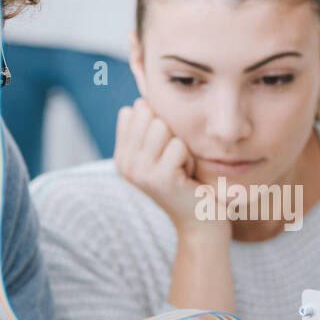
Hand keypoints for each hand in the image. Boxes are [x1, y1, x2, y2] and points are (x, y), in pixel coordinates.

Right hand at [114, 99, 224, 238]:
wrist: (198, 216)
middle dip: (170, 131)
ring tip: (180, 165)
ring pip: (162, 127)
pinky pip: (178, 145)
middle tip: (174, 158)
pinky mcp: (158, 178)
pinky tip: (186, 176)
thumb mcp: (161, 148)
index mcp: (121, 155)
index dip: (157, 123)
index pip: (133, 111)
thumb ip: (147, 125)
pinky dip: (189, 158)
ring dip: (180, 144)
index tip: (163, 149)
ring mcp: (139, 172)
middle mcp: (125, 164)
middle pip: (148, 115)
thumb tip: (139, 103)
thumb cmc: (185, 177)